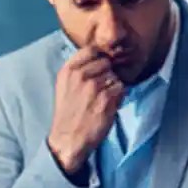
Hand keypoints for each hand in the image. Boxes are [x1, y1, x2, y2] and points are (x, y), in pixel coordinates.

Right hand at [47, 46, 123, 173]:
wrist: (68, 138)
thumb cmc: (69, 112)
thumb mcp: (65, 86)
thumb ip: (79, 69)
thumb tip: (100, 56)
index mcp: (68, 70)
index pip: (91, 49)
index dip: (100, 57)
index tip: (100, 67)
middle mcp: (80, 75)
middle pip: (106, 62)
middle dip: (107, 74)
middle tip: (100, 89)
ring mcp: (94, 86)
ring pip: (115, 76)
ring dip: (114, 86)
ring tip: (103, 99)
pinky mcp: (106, 99)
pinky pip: (121, 88)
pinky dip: (119, 96)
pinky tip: (109, 105)